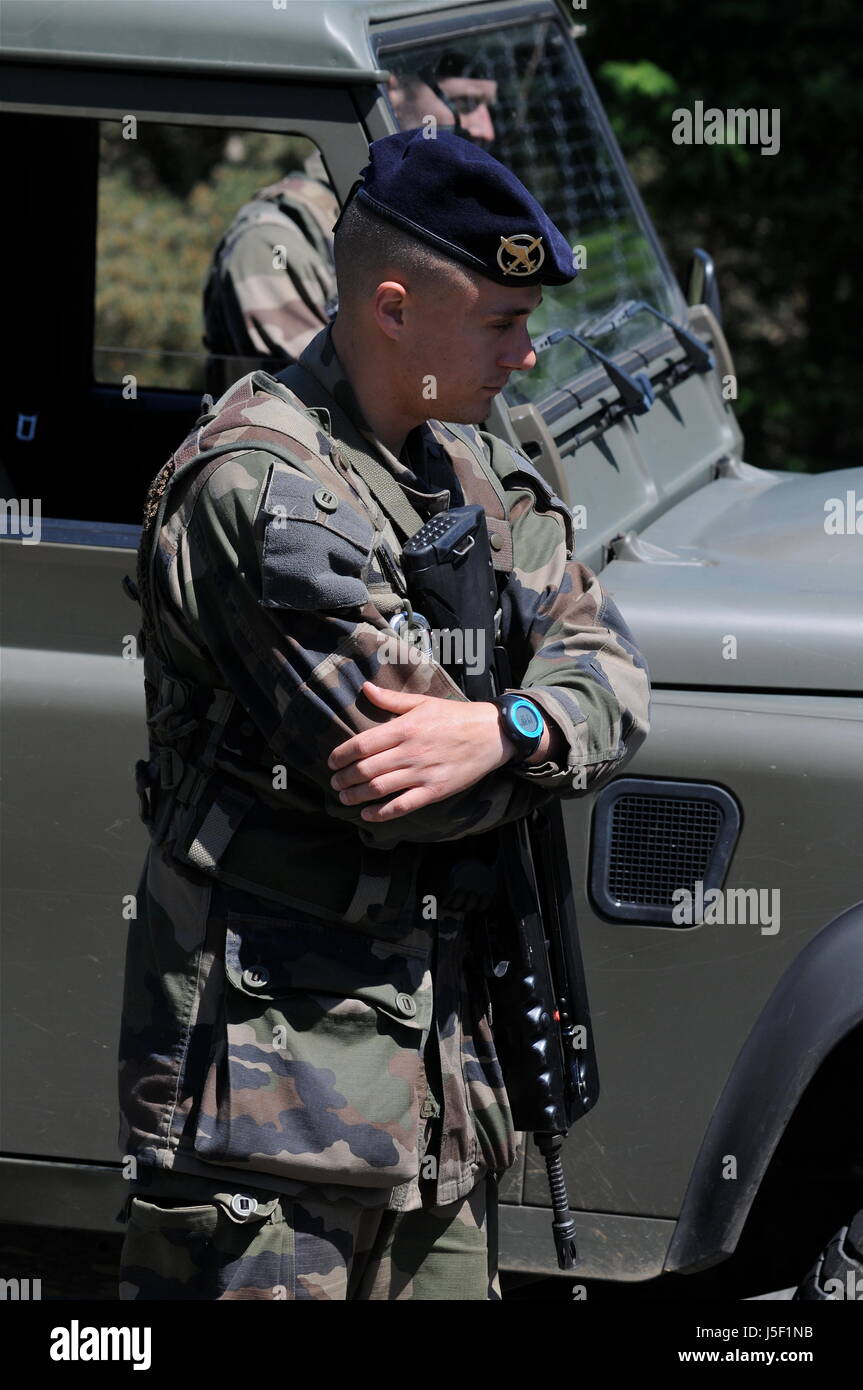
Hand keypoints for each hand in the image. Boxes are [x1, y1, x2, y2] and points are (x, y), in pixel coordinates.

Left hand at [327, 681, 515, 821]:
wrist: (492, 733)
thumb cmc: (455, 716)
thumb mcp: (423, 702)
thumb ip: (391, 699)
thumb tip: (365, 688)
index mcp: (404, 728)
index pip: (361, 744)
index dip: (340, 755)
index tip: (331, 762)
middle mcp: (410, 752)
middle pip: (365, 769)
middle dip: (344, 778)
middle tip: (334, 782)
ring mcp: (422, 773)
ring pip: (379, 789)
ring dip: (355, 796)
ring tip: (344, 798)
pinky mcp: (434, 791)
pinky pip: (402, 806)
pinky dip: (381, 813)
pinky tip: (367, 814)